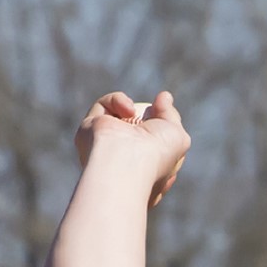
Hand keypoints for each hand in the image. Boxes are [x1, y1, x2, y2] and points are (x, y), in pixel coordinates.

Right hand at [74, 90, 188, 206]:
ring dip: (130, 108)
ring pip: (116, 116)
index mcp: (142, 170)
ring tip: (134, 112)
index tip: (169, 132)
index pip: (150, 152)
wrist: (126, 160)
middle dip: (144, 119)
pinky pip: (102, 107)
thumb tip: (163, 97)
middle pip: (133, 130)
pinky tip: (127, 110)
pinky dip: (116, 101)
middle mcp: (121, 160)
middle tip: (154, 113)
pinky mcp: (89, 130)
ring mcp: (104, 145)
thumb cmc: (155, 155)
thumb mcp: (177, 137)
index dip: (160, 139)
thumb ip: (171, 115)